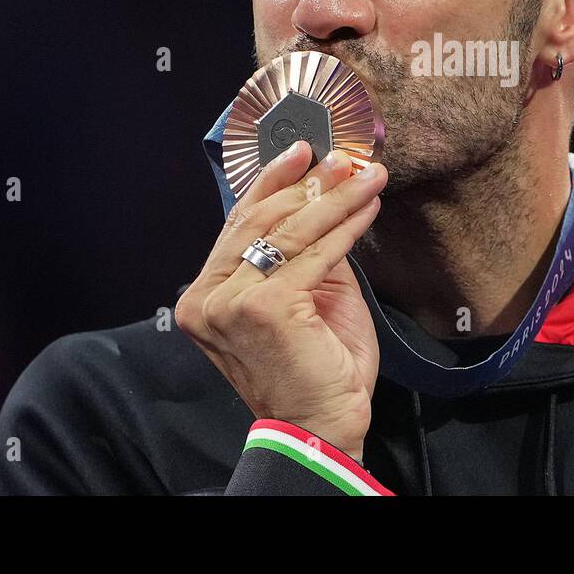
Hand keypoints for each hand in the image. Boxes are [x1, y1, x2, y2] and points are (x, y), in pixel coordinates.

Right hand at [175, 142, 386, 461]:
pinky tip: (367, 209)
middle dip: (308, 184)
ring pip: (290, 232)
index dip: (270, 181)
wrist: (323, 424)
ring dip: (335, 199)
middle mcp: (207, 298)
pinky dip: (346, 227)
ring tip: (367, 176)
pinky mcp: (264, 307)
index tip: (301, 150)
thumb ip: (300, 253)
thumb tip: (324, 196)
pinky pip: (314, 254)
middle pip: (259, 221)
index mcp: (206, 295)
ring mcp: (231, 303)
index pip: (238, 224)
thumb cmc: (315, 365)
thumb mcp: (303, 296)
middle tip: (345, 160)